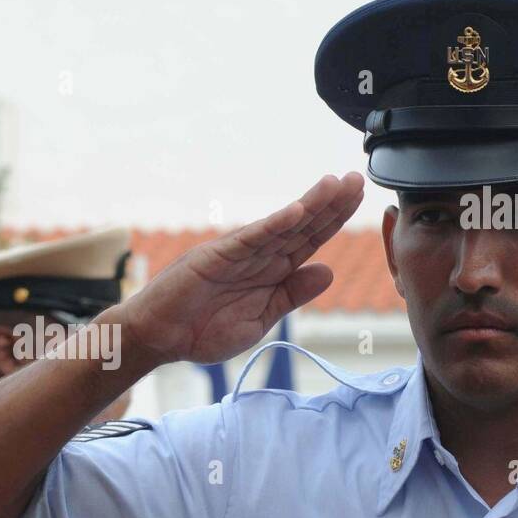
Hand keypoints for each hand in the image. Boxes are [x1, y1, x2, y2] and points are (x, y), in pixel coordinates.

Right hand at [118, 173, 363, 365]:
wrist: (159, 339)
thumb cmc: (202, 331)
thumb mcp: (259, 319)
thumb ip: (291, 295)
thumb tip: (328, 271)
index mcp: (270, 273)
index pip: (308, 241)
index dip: (333, 220)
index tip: (358, 198)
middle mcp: (257, 257)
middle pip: (300, 227)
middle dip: (329, 204)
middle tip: (355, 179)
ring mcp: (237, 254)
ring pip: (280, 227)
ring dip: (308, 206)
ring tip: (334, 184)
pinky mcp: (216, 256)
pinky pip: (251, 239)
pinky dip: (274, 226)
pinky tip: (296, 212)